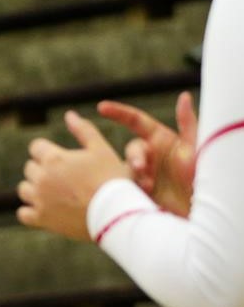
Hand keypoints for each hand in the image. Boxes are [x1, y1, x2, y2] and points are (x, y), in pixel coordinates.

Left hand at [18, 111, 130, 240]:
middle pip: (30, 168)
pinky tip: (45, 209)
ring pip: (24, 189)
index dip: (47, 150)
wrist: (117, 214)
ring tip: (55, 192)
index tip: (60, 158)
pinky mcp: (41, 219)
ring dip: (35, 189)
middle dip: (43, 169)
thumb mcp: (101, 149)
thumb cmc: (112, 178)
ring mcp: (39, 199)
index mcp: (53, 158)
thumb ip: (83, 130)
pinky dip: (31, 211)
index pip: (36, 147)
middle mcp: (41, 178)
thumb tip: (69, 114)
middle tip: (63, 176)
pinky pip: (23, 213)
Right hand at [99, 93, 197, 216]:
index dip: (118, 113)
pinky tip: (143, 195)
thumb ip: (188, 123)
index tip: (102, 107)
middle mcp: (151, 155)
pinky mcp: (137, 190)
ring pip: (126, 168)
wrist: (201, 210)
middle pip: (132, 148)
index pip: (136, 121)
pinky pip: (125, 185)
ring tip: (149, 187)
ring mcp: (143, 173)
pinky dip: (131, 188)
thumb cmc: (204, 177)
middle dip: (135, 157)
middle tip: (142, 169)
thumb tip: (183, 96)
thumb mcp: (198, 148)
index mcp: (162, 140)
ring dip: (135, 175)